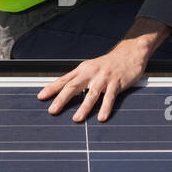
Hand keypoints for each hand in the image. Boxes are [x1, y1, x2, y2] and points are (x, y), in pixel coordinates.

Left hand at [37, 17, 170, 121]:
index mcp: (83, 69)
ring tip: (76, 119)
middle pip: (73, 86)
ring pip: (92, 93)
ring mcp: (104, 78)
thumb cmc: (109, 64)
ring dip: (84, 107)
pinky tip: (101, 117)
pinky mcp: (117, 83)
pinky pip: (110, 97)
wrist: (130, 52)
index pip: (64, 80)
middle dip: (62, 99)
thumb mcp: (91, 68)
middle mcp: (91, 73)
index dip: (52, 88)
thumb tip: (63, 92)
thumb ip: (79, 79)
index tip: (41, 97)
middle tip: (52, 110)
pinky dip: (105, 107)